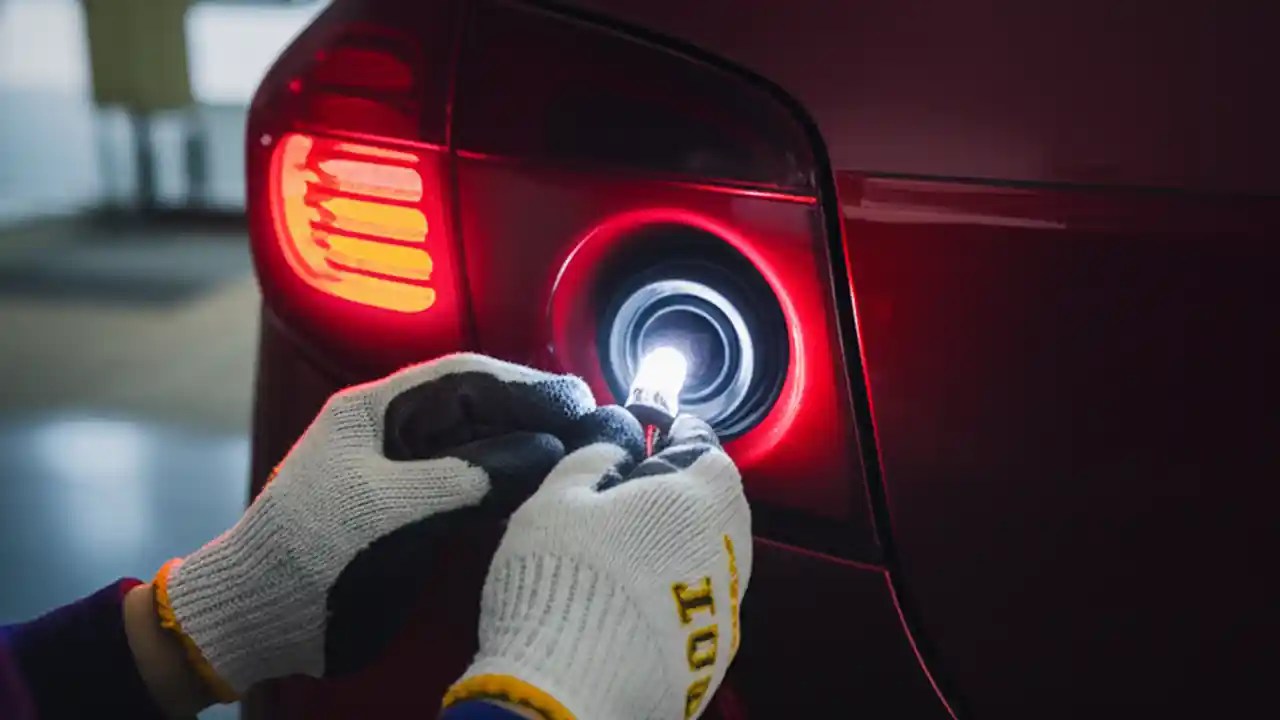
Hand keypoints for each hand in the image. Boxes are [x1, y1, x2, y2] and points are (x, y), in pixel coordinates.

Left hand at [148, 354, 597, 701]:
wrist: (258, 619)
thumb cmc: (304, 555)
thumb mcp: (387, 509)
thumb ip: (465, 476)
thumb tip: (540, 449)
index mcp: (375, 412)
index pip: (462, 378)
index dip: (522, 383)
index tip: (572, 397)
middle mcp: (394, 435)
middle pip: (477, 408)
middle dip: (534, 412)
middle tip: (591, 422)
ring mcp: (405, 475)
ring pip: (480, 447)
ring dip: (528, 447)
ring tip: (581, 450)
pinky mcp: (414, 514)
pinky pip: (473, 487)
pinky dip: (510, 484)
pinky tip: (545, 487)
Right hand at [445, 411, 752, 719]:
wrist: (569, 690)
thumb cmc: (564, 576)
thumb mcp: (562, 494)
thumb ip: (596, 452)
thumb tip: (615, 437)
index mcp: (703, 494)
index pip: (699, 439)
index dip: (665, 429)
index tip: (641, 430)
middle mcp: (731, 548)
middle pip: (711, 500)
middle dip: (673, 490)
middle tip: (620, 493)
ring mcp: (727, 609)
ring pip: (706, 555)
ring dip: (673, 544)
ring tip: (618, 552)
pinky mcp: (711, 656)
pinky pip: (695, 605)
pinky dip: (670, 594)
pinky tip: (625, 603)